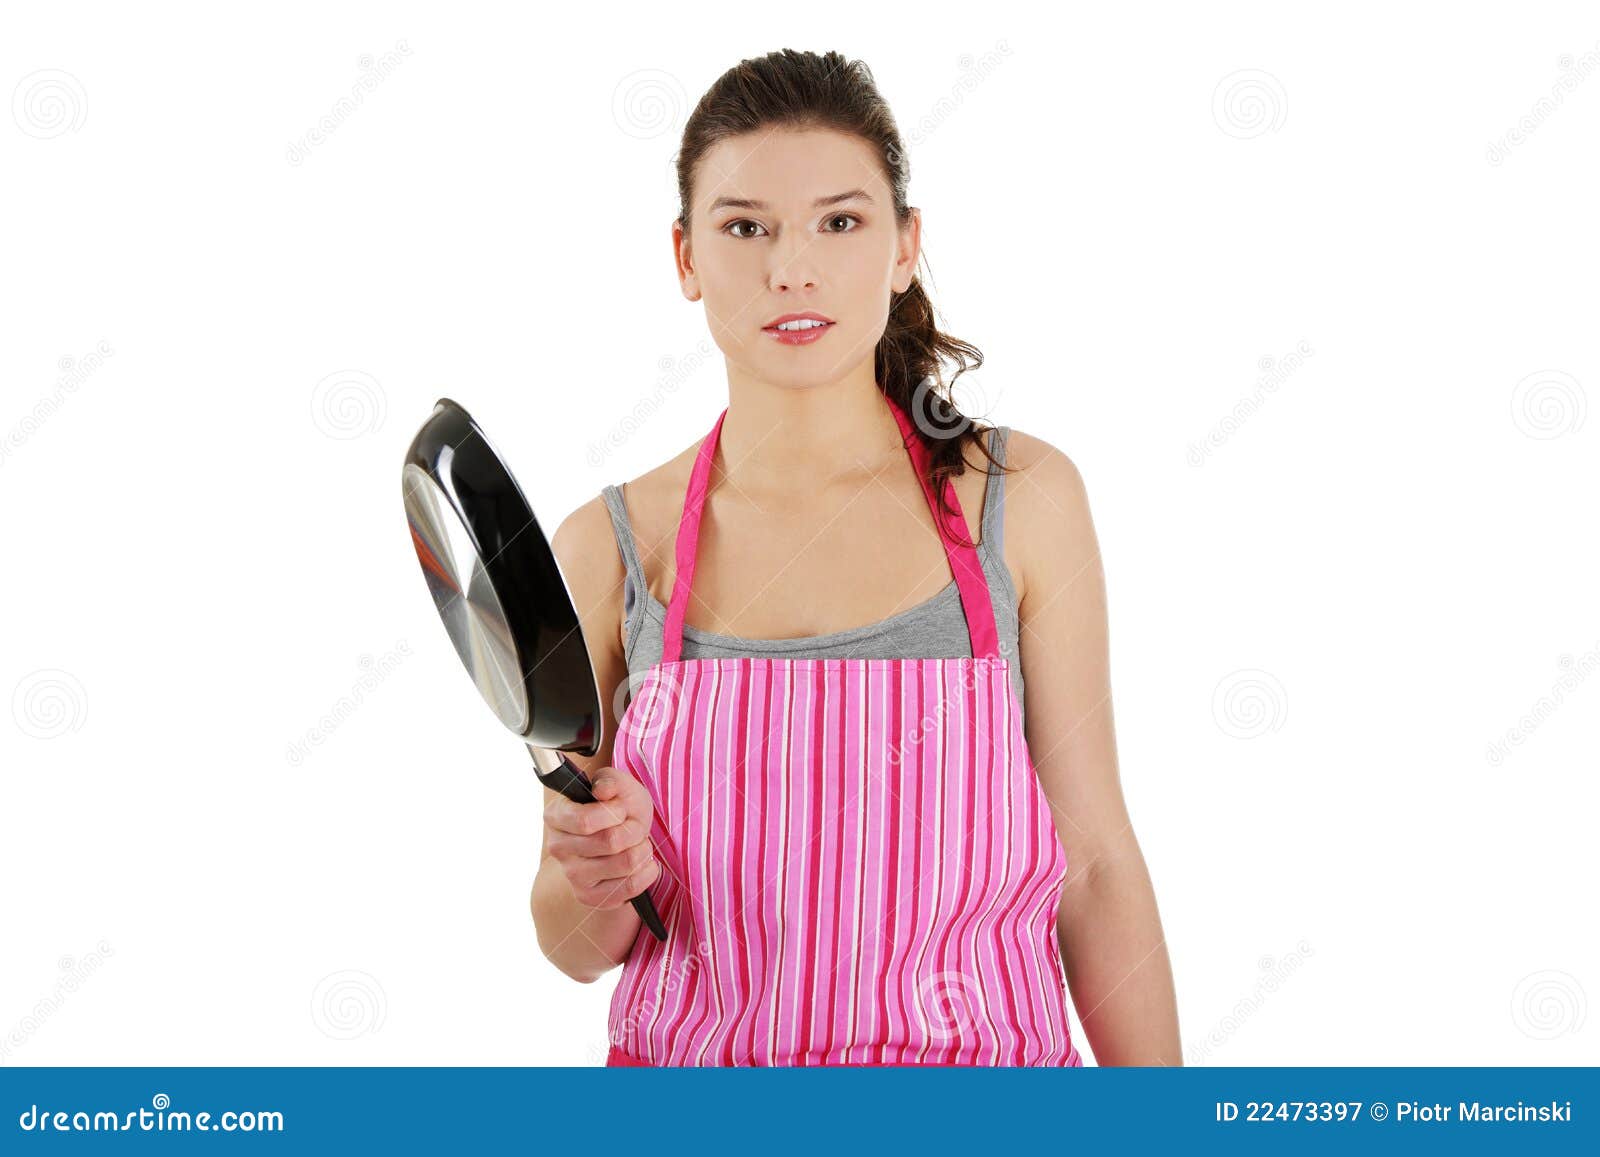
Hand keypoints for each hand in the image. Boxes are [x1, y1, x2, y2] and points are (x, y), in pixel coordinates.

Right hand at [544, 766, 661, 911]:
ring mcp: (572, 876)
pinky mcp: (589, 897)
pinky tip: (642, 863)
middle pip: (610, 843)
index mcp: (556, 816)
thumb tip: (601, 791)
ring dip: (643, 850)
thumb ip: (610, 780)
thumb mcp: (618, 784)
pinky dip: (647, 871)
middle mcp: (558, 848)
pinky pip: (630, 887)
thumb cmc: (618, 806)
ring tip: (638, 844)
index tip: (621, 809)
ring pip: (625, 864)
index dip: (614, 813)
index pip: (585, 821)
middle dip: (634, 830)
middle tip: (633, 826)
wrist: (622, 835)